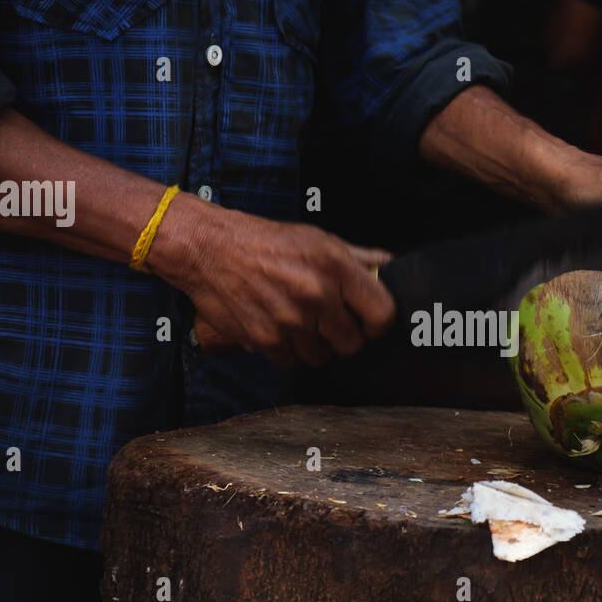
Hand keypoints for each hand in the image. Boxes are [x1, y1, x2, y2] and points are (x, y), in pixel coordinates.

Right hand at [155, 199, 394, 367]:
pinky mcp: (266, 340)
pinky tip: (278, 327)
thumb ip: (359, 257)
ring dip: (314, 345)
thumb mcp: (318, 239)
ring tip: (299, 321)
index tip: (367, 321)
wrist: (209, 249)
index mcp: (336, 266)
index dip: (377, 323)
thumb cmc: (266, 242)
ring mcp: (291, 321)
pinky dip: (288, 350)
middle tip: (328, 321)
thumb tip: (391, 267)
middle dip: (343, 336)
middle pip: (353, 344)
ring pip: (322, 357)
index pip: (382, 314)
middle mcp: (316, 295)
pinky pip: (292, 362)